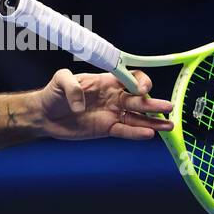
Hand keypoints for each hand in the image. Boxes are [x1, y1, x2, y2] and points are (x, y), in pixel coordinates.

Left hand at [36, 68, 173, 140]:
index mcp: (106, 81)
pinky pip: (124, 130)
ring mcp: (111, 113)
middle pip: (138, 100)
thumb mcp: (60, 80)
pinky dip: (136, 133)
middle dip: (154, 103)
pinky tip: (150, 135)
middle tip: (169, 107)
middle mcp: (113, 97)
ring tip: (169, 125)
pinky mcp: (106, 128)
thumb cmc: (53, 93)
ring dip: (153, 121)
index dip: (140, 82)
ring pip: (136, 117)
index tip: (143, 90)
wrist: (44, 115)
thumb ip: (71, 87)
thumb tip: (80, 103)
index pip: (130, 78)